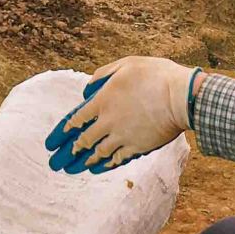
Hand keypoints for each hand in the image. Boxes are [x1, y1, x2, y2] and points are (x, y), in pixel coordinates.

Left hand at [44, 57, 199, 174]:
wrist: (181, 96)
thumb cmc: (155, 75)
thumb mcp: (126, 65)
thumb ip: (102, 75)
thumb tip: (86, 90)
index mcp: (103, 100)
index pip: (76, 119)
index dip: (62, 132)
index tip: (53, 142)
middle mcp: (109, 121)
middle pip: (83, 140)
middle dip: (68, 152)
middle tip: (56, 162)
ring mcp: (123, 136)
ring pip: (98, 152)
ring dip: (85, 160)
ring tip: (74, 168)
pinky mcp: (138, 147)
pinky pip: (118, 158)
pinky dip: (106, 163)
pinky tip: (100, 166)